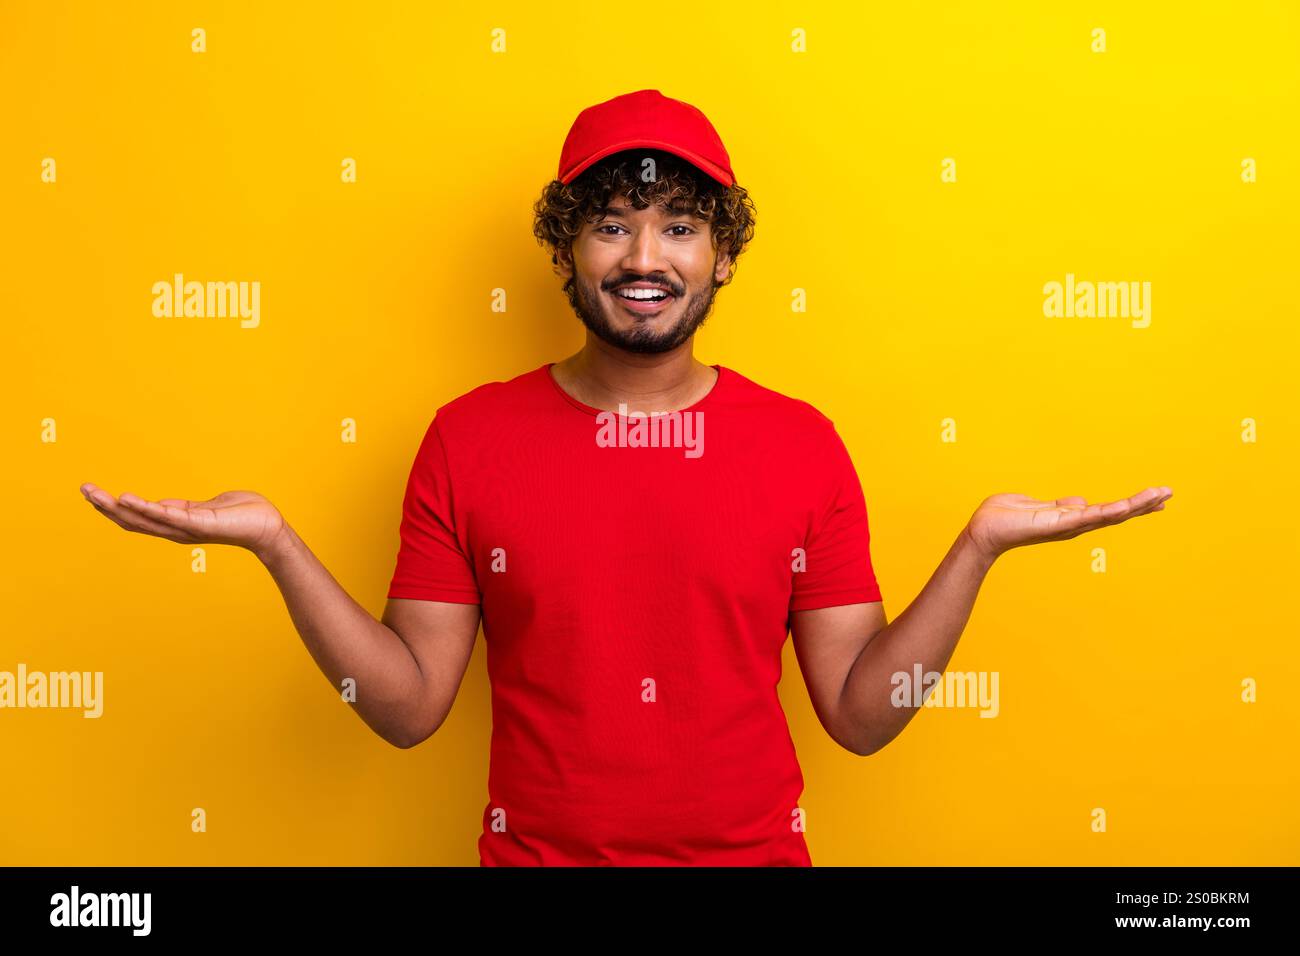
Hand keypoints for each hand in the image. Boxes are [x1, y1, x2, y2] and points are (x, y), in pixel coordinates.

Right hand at [80, 483, 287, 559]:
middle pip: (133, 520)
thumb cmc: (242, 514)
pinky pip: (167, 515)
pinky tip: (126, 499)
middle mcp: (177, 530)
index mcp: (177, 524)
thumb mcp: (204, 508)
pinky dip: (145, 508)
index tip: (93, 495)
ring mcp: (186, 528)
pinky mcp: (199, 523)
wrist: (268, 526)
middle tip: (83, 490)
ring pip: (143, 519)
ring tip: (95, 494)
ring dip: (116, 507)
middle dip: (105, 507)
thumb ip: (182, 508)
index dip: (114, 508)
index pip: (138, 518)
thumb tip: (162, 505)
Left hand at [964, 486, 1171, 562]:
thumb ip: (1059, 505)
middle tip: (1169, 494)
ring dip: (1136, 505)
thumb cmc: (1004, 517)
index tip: (1155, 499)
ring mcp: (1069, 525)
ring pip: (1109, 515)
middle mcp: (1074, 524)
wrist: (984, 530)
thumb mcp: (1037, 506)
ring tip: (1161, 495)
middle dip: (1142, 505)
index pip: (1107, 511)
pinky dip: (1110, 511)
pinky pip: (1090, 517)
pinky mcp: (1059, 524)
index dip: (1132, 505)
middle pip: (1116, 514)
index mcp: (1070, 517)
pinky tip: (1128, 506)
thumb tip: (1080, 501)